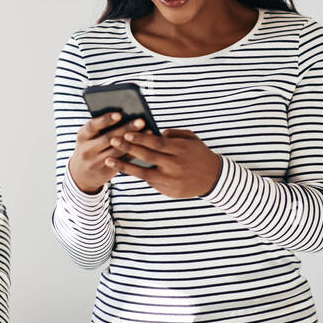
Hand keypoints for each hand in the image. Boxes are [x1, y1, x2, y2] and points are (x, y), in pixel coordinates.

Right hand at [68, 112, 151, 193]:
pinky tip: (146, 146)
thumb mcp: (89, 138)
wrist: (81, 175)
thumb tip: (127, 115)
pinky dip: (134, 153)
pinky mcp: (105, 172)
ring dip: (133, 142)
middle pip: (108, 138)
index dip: (105, 120)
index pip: (92, 126)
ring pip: (117, 151)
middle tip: (141, 121)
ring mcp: (95, 163)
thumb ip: (102, 128)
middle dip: (126, 129)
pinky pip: (122, 162)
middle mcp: (86, 150)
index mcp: (82, 136)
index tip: (119, 114)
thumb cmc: (90, 148)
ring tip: (148, 132)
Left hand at [105, 128, 221, 198]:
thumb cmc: (198, 154)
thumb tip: (155, 132)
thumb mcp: (191, 139)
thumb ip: (173, 134)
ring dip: (124, 166)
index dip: (141, 137)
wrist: (214, 179)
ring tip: (108, 160)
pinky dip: (136, 174)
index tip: (126, 132)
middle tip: (112, 140)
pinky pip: (149, 181)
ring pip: (144, 172)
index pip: (157, 143)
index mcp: (181, 149)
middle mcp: (176, 165)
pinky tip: (123, 169)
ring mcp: (172, 179)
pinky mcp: (169, 190)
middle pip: (148, 156)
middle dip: (129, 148)